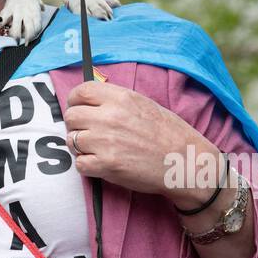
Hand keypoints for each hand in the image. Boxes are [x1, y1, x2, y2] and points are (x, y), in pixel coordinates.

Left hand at [63, 79, 217, 204]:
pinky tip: (100, 164)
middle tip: (87, 133)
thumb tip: (89, 101)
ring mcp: (106, 141)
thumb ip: (115, 100)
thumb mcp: (143, 104)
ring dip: (80, 147)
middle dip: (76, 125)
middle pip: (71, 116)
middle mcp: (110, 117)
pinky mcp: (107, 165)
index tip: (77, 108)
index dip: (74, 100)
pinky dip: (87, 166)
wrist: (186, 161)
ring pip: (72, 141)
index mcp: (120, 98)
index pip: (81, 91)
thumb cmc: (168, 134)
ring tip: (97, 150)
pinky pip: (80, 164)